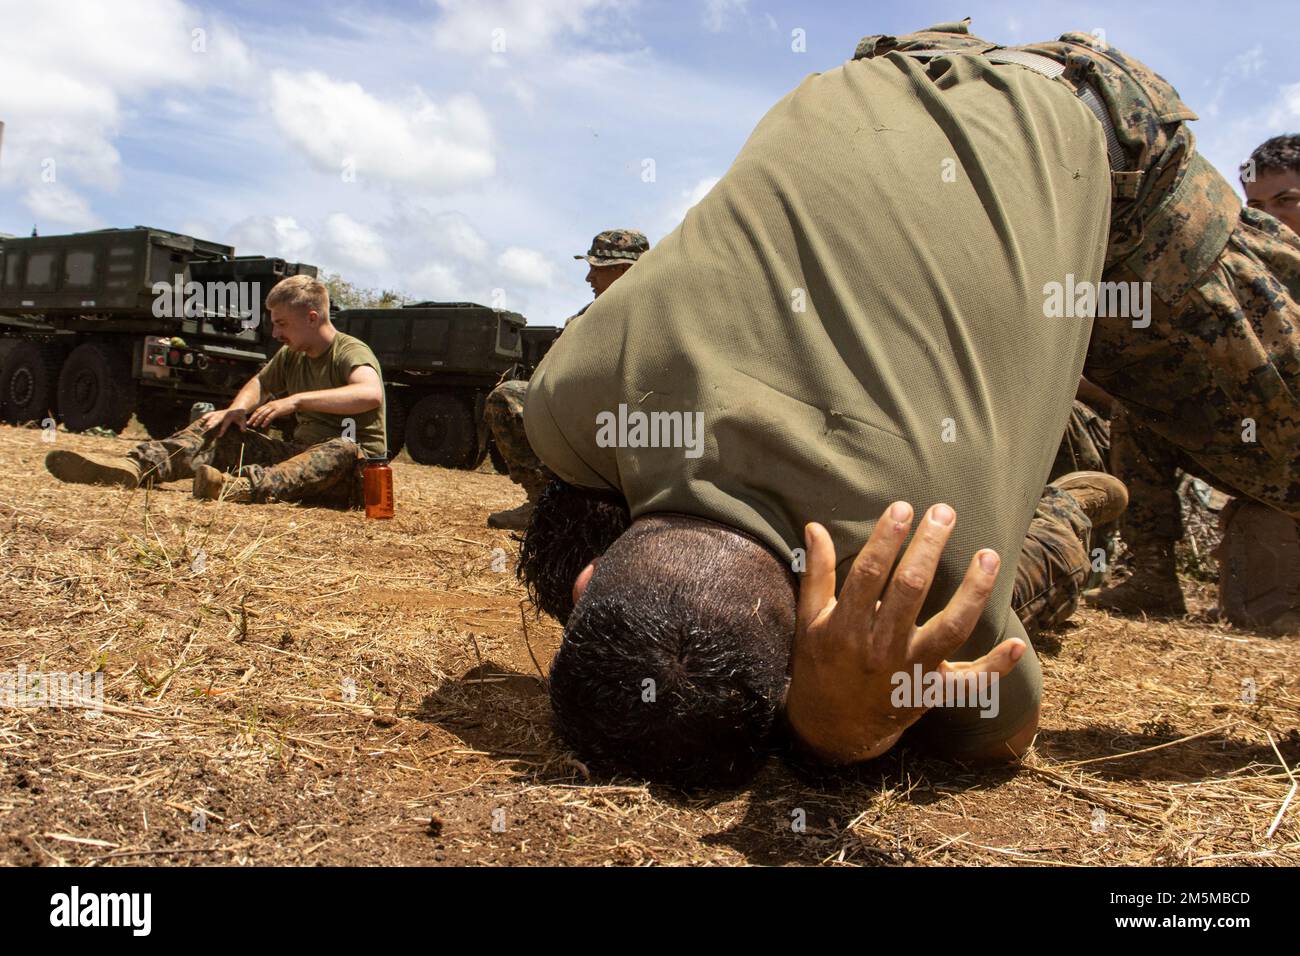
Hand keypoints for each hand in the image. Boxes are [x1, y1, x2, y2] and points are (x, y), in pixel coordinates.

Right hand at [198, 407, 246, 436]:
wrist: (238, 407)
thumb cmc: (241, 415)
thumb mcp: (243, 420)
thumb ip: (243, 425)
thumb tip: (243, 431)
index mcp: (230, 416)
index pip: (225, 424)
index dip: (222, 429)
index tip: (219, 436)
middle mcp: (224, 414)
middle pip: (217, 419)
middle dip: (213, 423)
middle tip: (208, 427)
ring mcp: (220, 413)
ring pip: (213, 416)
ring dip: (208, 420)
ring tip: (204, 424)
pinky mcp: (218, 412)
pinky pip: (212, 413)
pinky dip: (207, 415)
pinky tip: (202, 418)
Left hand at [246, 396, 298, 429]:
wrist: (294, 402)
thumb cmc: (287, 405)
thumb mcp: (277, 407)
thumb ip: (272, 410)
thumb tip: (268, 416)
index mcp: (269, 404)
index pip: (258, 410)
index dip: (253, 415)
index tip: (249, 420)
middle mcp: (270, 405)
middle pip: (259, 412)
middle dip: (253, 418)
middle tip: (248, 424)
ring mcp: (274, 408)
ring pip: (263, 414)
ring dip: (258, 420)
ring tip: (254, 425)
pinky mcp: (278, 411)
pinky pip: (270, 417)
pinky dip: (266, 421)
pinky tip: (263, 425)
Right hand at [784, 502, 1025, 763]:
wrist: (832, 729)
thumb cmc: (820, 665)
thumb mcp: (810, 620)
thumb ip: (817, 573)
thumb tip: (814, 525)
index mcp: (846, 628)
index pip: (868, 574)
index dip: (886, 539)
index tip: (903, 508)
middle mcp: (880, 648)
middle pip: (910, 591)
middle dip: (929, 548)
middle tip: (945, 512)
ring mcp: (910, 671)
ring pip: (949, 629)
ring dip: (972, 593)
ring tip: (988, 556)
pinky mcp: (931, 693)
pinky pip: (969, 684)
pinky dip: (995, 668)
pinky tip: (1017, 643)